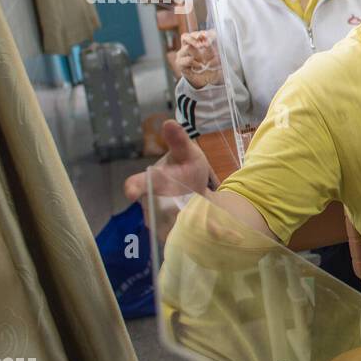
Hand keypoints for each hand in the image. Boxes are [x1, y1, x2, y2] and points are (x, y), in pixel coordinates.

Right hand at [123, 121, 213, 237]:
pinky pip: (191, 238)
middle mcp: (153, 204)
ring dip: (190, 228)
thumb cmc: (187, 170)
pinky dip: (209, 235)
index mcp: (152, 183)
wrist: (197, 193)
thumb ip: (179, 141)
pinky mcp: (178, 234)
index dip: (133, 188)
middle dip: (169, 215)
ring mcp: (163, 221)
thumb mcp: (187, 153)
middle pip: (155, 213)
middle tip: (184, 215)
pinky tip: (229, 234)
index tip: (132, 193)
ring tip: (211, 225)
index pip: (136, 185)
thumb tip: (169, 122)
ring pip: (173, 229)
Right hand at [178, 30, 221, 87]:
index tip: (209, 36)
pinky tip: (200, 67)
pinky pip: (188, 59)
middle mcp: (186, 47)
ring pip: (187, 48)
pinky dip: (196, 63)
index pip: (194, 34)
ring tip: (204, 61)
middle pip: (185, 36)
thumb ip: (212, 45)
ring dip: (198, 54)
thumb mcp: (215, 55)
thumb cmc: (211, 66)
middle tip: (204, 44)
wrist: (207, 81)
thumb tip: (213, 32)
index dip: (201, 33)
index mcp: (195, 43)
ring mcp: (182, 55)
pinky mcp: (180, 63)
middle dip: (195, 38)